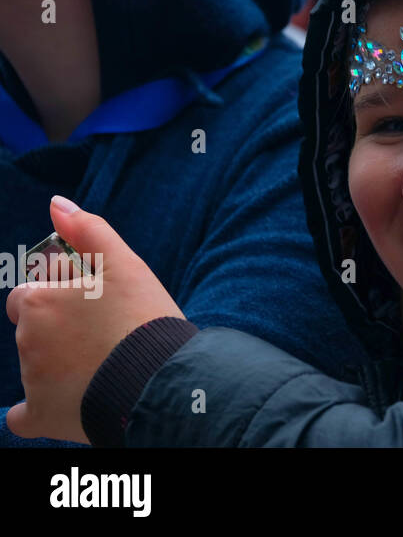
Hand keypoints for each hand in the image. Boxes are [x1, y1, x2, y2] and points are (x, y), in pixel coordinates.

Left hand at [6, 197, 183, 442]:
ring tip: (101, 365)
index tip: (90, 306)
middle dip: (54, 330)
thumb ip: (89, 231)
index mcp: (40, 301)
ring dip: (55, 365)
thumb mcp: (124, 264)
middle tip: (98, 334)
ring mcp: (32, 380)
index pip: (29, 294)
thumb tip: (57, 203)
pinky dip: (40, 410)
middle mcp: (27, 340)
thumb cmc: (144, 318)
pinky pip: (26, 415)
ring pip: (33, 367)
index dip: (58, 297)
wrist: (160, 380)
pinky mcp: (41, 416)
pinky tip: (68, 401)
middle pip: (30, 330)